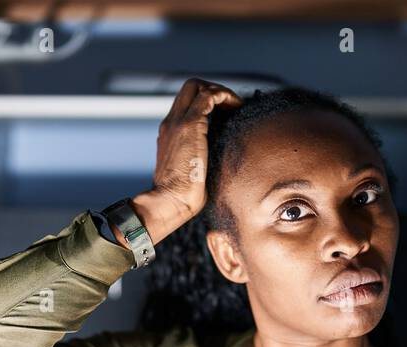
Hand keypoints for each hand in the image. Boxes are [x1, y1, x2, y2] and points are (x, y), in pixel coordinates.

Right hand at [126, 77, 242, 244]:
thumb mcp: (189, 171)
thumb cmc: (183, 196)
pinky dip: (225, 97)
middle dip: (213, 90)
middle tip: (231, 107)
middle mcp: (171, 122)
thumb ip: (197, 159)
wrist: (171, 200)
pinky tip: (237, 108)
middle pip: (190, 87)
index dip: (206, 102)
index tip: (225, 114)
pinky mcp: (190, 124)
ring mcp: (179, 121)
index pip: (186, 102)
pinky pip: (209, 96)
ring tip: (236, 107)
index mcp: (169, 132)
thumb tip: (217, 163)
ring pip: (198, 86)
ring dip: (221, 92)